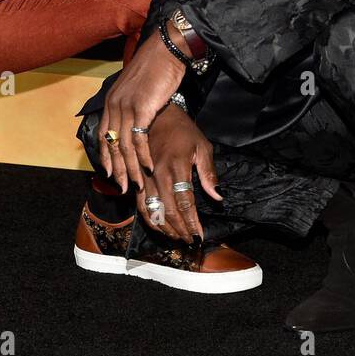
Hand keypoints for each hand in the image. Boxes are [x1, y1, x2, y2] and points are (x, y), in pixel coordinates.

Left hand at [98, 24, 187, 194]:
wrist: (165, 50)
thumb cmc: (155, 69)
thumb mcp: (137, 89)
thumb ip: (131, 106)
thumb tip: (135, 122)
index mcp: (112, 101)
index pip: (104, 136)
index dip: (107, 157)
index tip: (111, 174)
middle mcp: (114, 105)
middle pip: (112, 145)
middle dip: (117, 169)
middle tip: (124, 188)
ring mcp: (126, 107)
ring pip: (124, 146)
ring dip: (131, 168)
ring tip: (138, 184)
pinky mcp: (141, 108)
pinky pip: (139, 138)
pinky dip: (143, 155)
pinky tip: (149, 166)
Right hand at [134, 104, 220, 243]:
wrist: (157, 115)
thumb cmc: (183, 130)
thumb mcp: (202, 146)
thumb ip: (209, 173)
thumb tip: (218, 197)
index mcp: (177, 166)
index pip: (186, 202)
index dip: (192, 222)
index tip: (200, 235)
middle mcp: (158, 174)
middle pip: (169, 211)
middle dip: (180, 230)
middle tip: (190, 241)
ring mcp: (145, 177)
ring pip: (152, 211)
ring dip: (165, 228)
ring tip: (176, 238)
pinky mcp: (137, 177)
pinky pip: (140, 204)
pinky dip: (149, 219)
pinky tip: (159, 227)